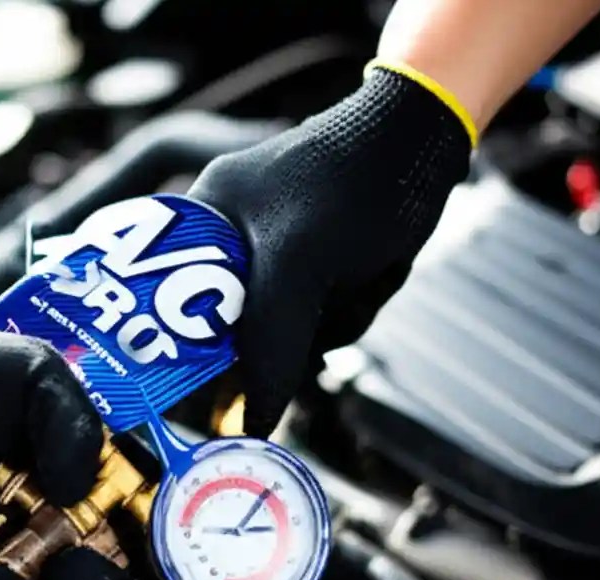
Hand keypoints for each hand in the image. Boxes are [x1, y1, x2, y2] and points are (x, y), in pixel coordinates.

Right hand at [187, 61, 476, 437]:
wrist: (429, 140)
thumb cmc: (354, 179)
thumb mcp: (299, 262)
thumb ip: (269, 341)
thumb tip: (254, 419)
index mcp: (206, 215)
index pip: (170, 297)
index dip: (188, 346)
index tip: (207, 389)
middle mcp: (235, 232)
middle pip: (240, 325)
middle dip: (289, 335)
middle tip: (315, 326)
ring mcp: (282, 246)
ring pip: (289, 326)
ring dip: (332, 321)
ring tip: (359, 280)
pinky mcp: (323, 258)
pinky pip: (323, 313)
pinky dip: (352, 308)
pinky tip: (375, 276)